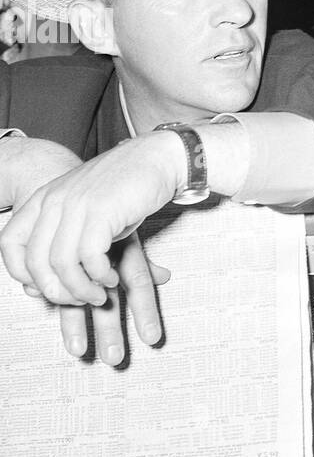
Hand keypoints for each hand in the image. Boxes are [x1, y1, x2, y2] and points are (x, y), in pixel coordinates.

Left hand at [0, 134, 180, 361]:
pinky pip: (89, 257)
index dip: (23, 274)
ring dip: (81, 289)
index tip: (48, 286)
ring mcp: (77, 205)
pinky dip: (99, 276)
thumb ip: (61, 241)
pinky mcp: (103, 212)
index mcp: (43, 199)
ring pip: (62, 264)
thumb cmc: (122, 189)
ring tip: (98, 294)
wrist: (155, 157)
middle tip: (78, 299)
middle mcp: (54, 201)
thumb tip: (37, 285)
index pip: (9, 245)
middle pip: (35, 261)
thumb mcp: (83, 211)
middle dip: (56, 291)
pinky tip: (110, 277)